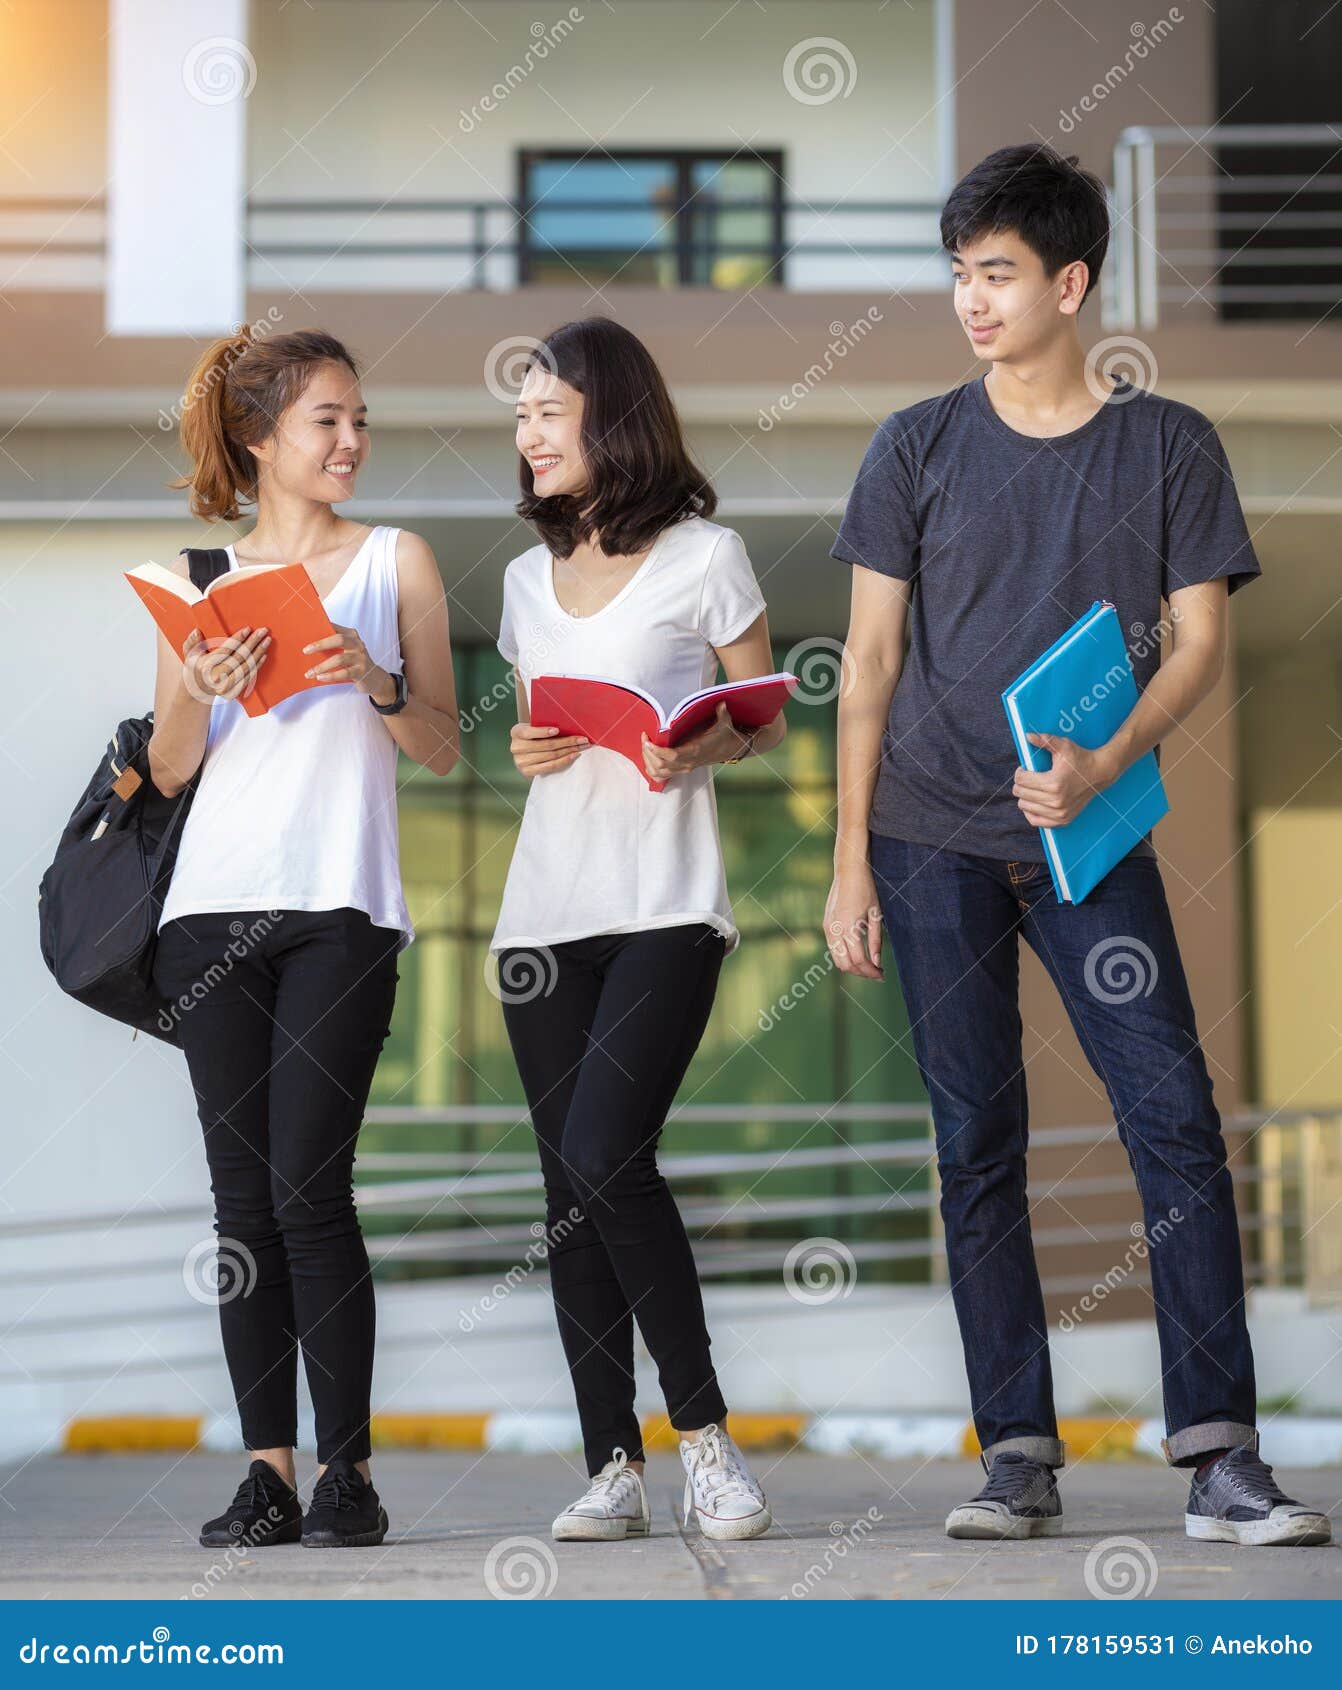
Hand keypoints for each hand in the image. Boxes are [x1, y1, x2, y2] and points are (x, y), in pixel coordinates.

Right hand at [183, 624, 269, 702]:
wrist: (198, 689)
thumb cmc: (195, 666)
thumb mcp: (189, 652)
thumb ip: (192, 641)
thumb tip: (197, 632)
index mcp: (205, 666)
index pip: (225, 650)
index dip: (237, 639)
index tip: (248, 629)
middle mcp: (216, 678)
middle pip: (239, 658)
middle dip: (253, 643)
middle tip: (263, 631)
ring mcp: (226, 687)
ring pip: (246, 667)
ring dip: (259, 653)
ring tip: (267, 640)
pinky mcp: (234, 692)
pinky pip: (249, 676)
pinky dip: (257, 665)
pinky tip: (264, 654)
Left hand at [302, 623, 386, 694]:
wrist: (375, 678)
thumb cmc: (355, 662)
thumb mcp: (347, 650)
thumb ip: (334, 645)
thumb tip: (311, 644)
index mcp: (351, 635)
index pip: (335, 628)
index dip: (322, 628)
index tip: (307, 631)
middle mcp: (357, 644)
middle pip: (338, 639)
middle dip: (320, 645)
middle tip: (306, 650)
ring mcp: (360, 657)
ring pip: (339, 659)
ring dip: (322, 666)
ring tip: (310, 672)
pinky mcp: (361, 671)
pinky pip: (344, 673)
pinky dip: (330, 676)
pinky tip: (321, 677)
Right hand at [511, 721, 588, 777]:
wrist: (524, 752)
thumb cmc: (533, 736)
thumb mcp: (534, 727)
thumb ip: (543, 726)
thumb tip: (568, 725)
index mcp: (516, 732)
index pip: (529, 732)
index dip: (543, 732)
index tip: (557, 730)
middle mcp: (516, 747)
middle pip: (545, 745)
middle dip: (567, 742)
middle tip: (582, 739)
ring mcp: (521, 761)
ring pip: (550, 756)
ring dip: (569, 751)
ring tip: (581, 747)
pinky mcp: (528, 771)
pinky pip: (550, 766)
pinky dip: (564, 760)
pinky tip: (574, 755)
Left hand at [641, 702, 743, 783]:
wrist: (727, 749)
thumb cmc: (722, 736)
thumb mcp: (724, 724)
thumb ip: (722, 713)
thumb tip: (721, 702)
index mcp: (695, 751)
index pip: (673, 756)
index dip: (658, 751)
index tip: (647, 740)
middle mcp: (688, 763)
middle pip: (661, 765)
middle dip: (648, 752)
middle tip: (645, 738)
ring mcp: (683, 768)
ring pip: (659, 772)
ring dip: (648, 760)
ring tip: (645, 746)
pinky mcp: (680, 770)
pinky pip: (661, 777)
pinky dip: (651, 770)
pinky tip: (648, 758)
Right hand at [824, 865, 883, 979]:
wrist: (848, 870)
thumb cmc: (866, 889)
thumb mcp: (876, 915)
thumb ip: (875, 941)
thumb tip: (877, 963)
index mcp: (849, 926)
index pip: (859, 960)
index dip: (871, 971)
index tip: (882, 975)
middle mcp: (834, 929)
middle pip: (845, 964)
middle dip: (862, 973)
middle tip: (877, 973)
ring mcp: (827, 927)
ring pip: (837, 959)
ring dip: (853, 966)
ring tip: (869, 965)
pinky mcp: (826, 925)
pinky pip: (834, 949)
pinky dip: (845, 957)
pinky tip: (859, 954)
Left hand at [1012, 732, 1115, 827]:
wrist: (1100, 773)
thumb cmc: (1080, 758)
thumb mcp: (1063, 746)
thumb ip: (1045, 740)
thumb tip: (1027, 736)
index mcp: (1053, 783)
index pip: (1021, 780)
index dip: (1019, 772)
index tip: (1024, 768)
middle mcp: (1055, 801)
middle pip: (1020, 793)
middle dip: (1021, 783)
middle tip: (1028, 777)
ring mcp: (1059, 813)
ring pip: (1025, 806)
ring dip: (1025, 796)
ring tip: (1032, 788)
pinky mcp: (1063, 820)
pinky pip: (1035, 821)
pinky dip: (1031, 811)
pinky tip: (1034, 802)